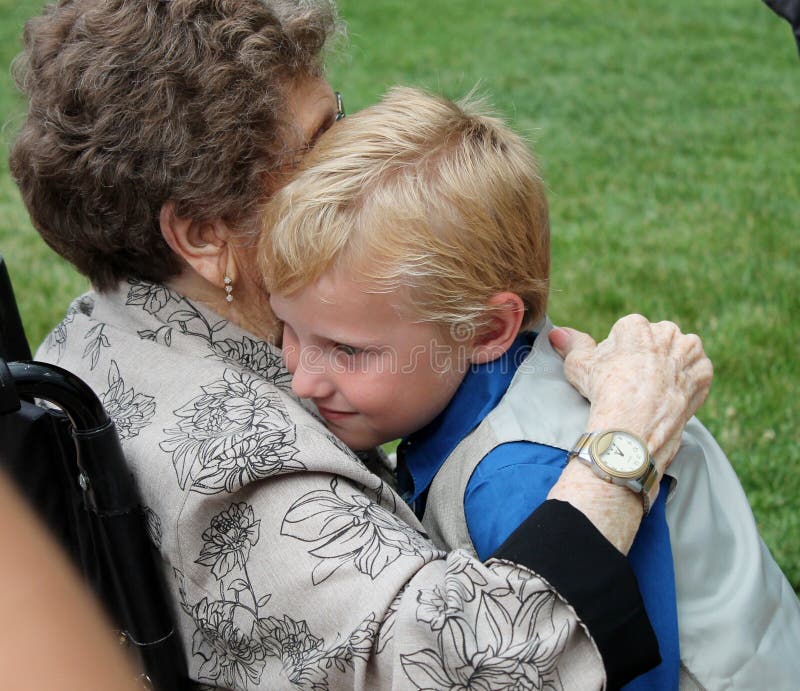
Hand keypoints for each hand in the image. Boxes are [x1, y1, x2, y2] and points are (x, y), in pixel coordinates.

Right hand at [549, 314, 712, 475]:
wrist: (632, 429)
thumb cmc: (603, 395)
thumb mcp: (579, 366)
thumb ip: (571, 343)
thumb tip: (557, 333)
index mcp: (636, 326)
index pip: (627, 333)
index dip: (619, 355)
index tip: (615, 373)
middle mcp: (667, 332)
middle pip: (654, 341)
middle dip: (646, 357)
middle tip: (632, 383)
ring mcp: (689, 352)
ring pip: (678, 353)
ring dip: (669, 366)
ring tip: (652, 390)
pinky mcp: (703, 373)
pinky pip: (695, 372)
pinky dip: (685, 382)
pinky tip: (669, 396)